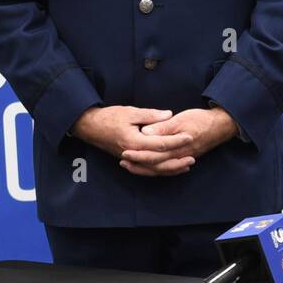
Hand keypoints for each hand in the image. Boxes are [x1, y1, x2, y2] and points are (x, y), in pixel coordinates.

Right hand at [71, 106, 193, 168]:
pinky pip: (147, 169)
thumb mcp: (130, 112)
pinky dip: (159, 170)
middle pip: (159, 162)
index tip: (190, 136)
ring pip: (153, 169)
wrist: (89, 127)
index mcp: (134, 141)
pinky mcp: (129, 160)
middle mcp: (132, 153)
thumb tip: (169, 114)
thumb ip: (150, 115)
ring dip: (170, 169)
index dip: (176, 140)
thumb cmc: (109, 117)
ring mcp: (130, 159)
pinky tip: (170, 168)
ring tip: (186, 166)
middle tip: (193, 157)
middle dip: (177, 160)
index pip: (160, 144)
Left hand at [119, 107, 238, 176]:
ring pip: (161, 169)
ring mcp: (183, 158)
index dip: (138, 154)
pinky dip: (157, 170)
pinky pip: (169, 169)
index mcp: (176, 146)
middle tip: (123, 162)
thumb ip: (163, 127)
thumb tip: (145, 132)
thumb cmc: (201, 120)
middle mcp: (179, 155)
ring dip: (145, 169)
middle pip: (155, 165)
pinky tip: (150, 168)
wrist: (220, 126)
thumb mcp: (181, 119)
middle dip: (138, 164)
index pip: (154, 154)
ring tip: (131, 166)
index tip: (125, 152)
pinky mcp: (185, 158)